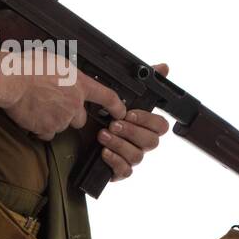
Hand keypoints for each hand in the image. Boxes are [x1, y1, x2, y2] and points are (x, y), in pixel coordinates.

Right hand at [1, 57, 126, 139]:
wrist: (12, 80)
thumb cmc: (29, 66)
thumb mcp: (56, 61)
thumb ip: (67, 74)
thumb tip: (66, 75)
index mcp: (79, 84)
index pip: (107, 97)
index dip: (116, 106)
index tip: (120, 112)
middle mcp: (74, 103)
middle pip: (81, 119)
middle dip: (71, 115)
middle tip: (56, 106)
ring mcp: (61, 118)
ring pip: (62, 126)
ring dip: (53, 121)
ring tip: (39, 107)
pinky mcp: (47, 128)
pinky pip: (47, 134)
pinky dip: (41, 129)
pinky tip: (33, 118)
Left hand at [98, 63, 170, 181]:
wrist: (74, 134)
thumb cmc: (100, 114)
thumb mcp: (116, 94)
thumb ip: (141, 82)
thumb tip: (164, 67)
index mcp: (144, 125)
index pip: (161, 126)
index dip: (148, 120)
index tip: (130, 113)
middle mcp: (140, 142)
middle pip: (152, 142)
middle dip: (132, 132)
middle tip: (114, 124)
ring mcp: (130, 157)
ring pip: (138, 156)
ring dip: (120, 144)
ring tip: (102, 135)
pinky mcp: (118, 170)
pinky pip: (125, 171)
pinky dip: (116, 161)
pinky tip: (104, 152)